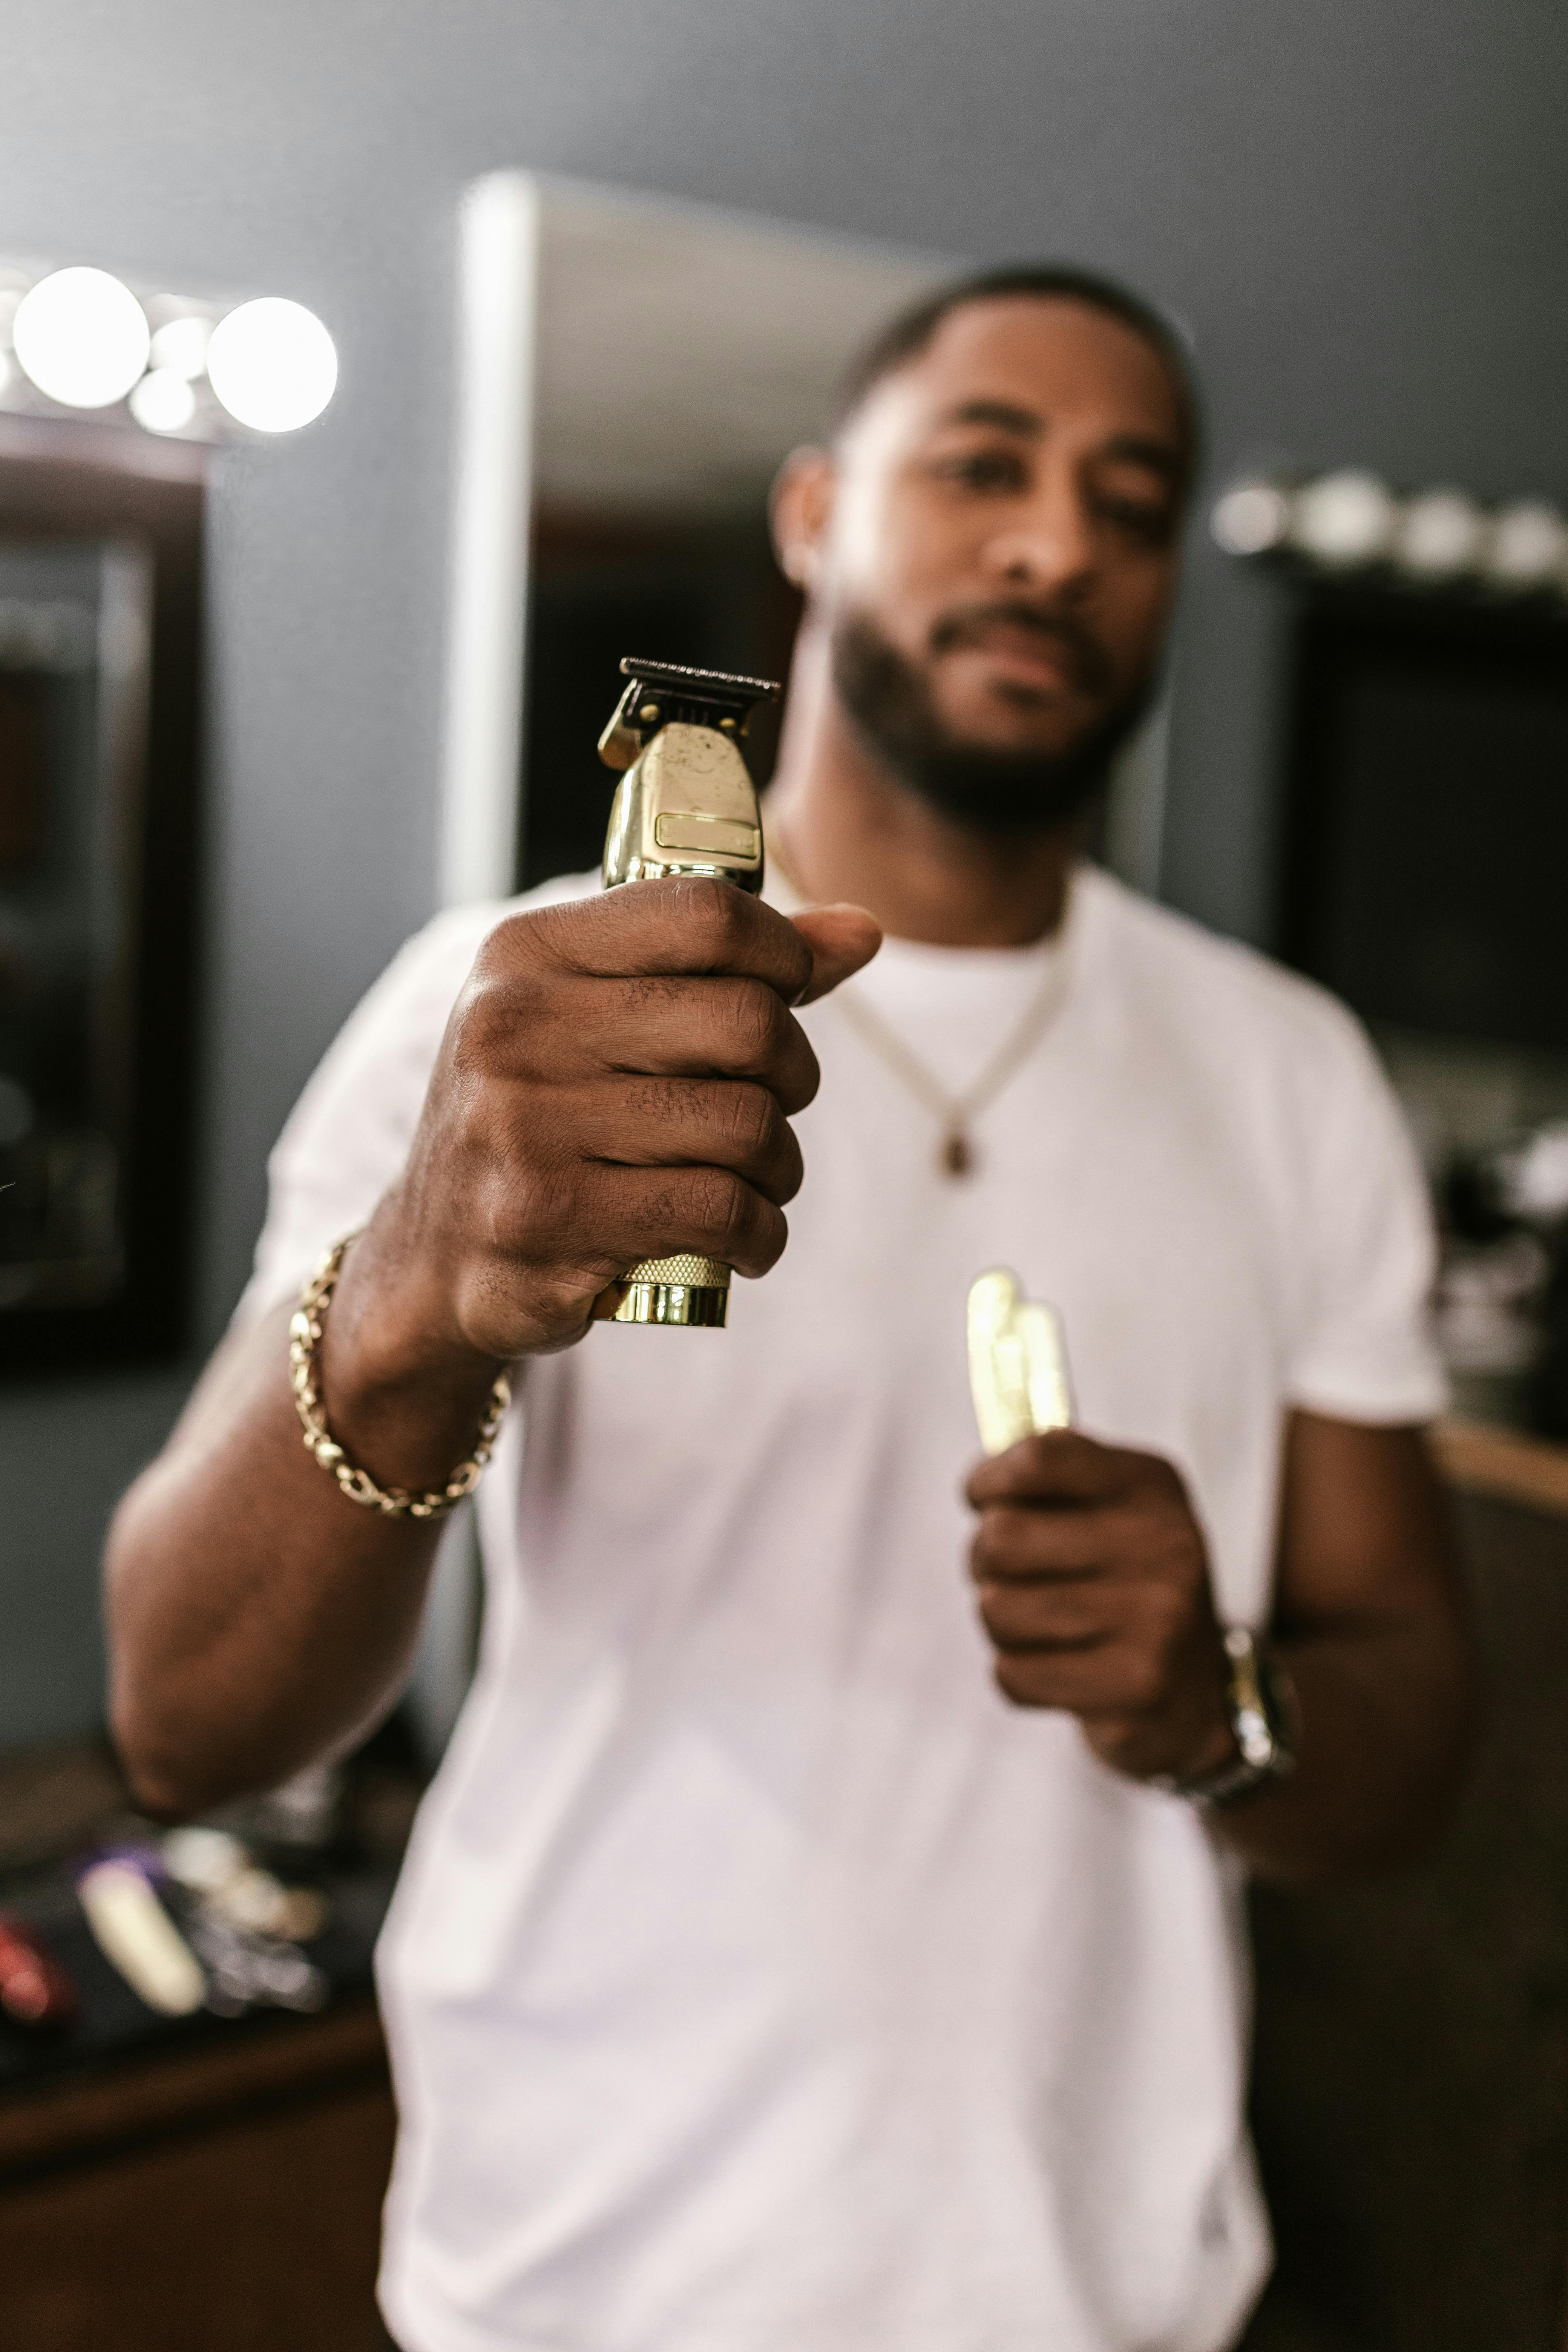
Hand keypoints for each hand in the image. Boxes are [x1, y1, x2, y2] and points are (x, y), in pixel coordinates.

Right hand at [329, 879, 880, 1412]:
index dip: (784, 953)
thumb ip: (727, 970)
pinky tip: (743, 1238)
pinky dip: (760, 1233)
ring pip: (745, 1126)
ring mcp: (524, 1129)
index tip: (789, 994)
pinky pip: (719, 1212)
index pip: (706, 914)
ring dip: (780, 1165)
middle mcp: (513, 1029)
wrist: (432, 1257)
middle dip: (793, 1072)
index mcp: (527, 953)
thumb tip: (861, 931)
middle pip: (746, 1022)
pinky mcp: (549, 1224)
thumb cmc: (540, 1119)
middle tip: (773, 1104)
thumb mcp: (598, 1018)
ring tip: (756, 1179)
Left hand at [966, 1430, 1236, 1784]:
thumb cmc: (1124, 1584)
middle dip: (983, 1561)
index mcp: (1148, 1484)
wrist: (1195, 1693)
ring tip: (1036, 1623)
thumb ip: (1044, 1479)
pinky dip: (1016, 1673)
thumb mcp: (1107, 1508)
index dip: (989, 1482)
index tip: (985, 1500)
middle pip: (1003, 1537)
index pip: (1040, 1458)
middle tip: (1007, 1574)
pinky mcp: (1138, 1684)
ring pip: (998, 1609)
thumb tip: (980, 1486)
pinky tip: (1056, 1667)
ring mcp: (1158, 1616)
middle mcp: (1163, 1541)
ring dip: (998, 1622)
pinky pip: (1012, 1674)